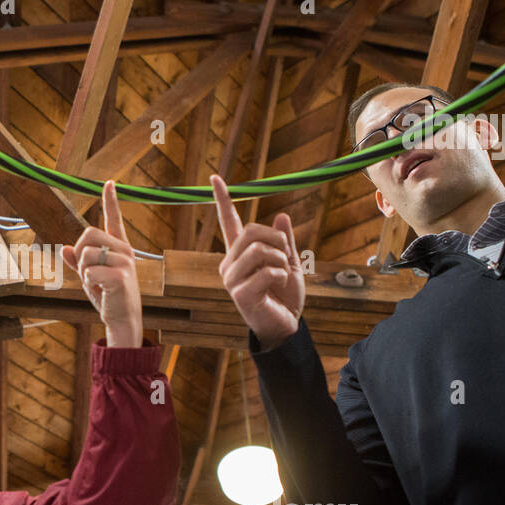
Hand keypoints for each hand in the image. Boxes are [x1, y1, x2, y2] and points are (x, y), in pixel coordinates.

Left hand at [60, 181, 142, 347]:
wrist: (122, 319)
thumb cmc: (108, 297)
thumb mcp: (90, 277)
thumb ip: (78, 262)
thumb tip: (64, 248)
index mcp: (119, 247)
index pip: (114, 219)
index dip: (110, 201)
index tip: (109, 183)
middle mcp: (125, 250)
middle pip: (88, 234)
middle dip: (80, 255)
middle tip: (90, 275)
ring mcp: (125, 261)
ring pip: (85, 254)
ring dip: (83, 272)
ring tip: (98, 284)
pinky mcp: (121, 275)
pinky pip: (89, 271)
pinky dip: (88, 282)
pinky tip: (102, 290)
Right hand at [211, 175, 303, 351]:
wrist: (285, 325)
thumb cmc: (284, 296)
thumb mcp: (289, 263)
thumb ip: (284, 242)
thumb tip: (281, 216)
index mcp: (239, 254)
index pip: (228, 222)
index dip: (222, 199)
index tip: (215, 178)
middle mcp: (229, 264)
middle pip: (250, 231)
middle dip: (276, 240)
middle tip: (286, 256)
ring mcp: (232, 279)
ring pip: (258, 250)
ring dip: (280, 260)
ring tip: (283, 273)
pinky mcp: (240, 294)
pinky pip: (266, 272)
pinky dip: (281, 275)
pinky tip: (279, 286)